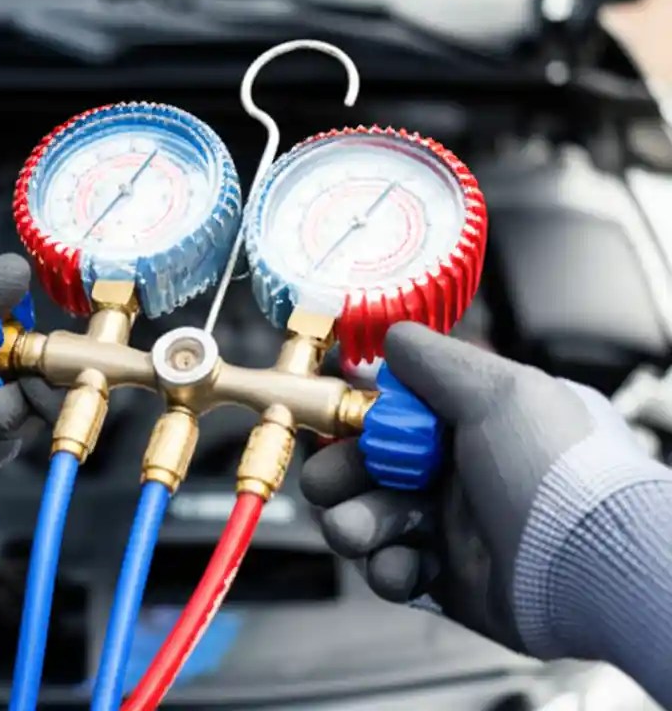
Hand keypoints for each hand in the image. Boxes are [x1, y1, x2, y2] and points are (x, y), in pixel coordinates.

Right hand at [300, 322, 651, 653]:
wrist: (593, 569)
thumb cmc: (557, 474)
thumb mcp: (500, 391)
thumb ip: (437, 360)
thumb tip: (395, 337)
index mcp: (480, 422)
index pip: (398, 411)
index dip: (359, 416)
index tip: (335, 417)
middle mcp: (465, 472)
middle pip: (371, 468)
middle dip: (339, 475)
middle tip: (327, 483)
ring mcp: (455, 529)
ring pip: (373, 520)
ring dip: (354, 523)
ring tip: (353, 531)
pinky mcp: (448, 582)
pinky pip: (394, 571)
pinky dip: (389, 568)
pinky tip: (404, 567)